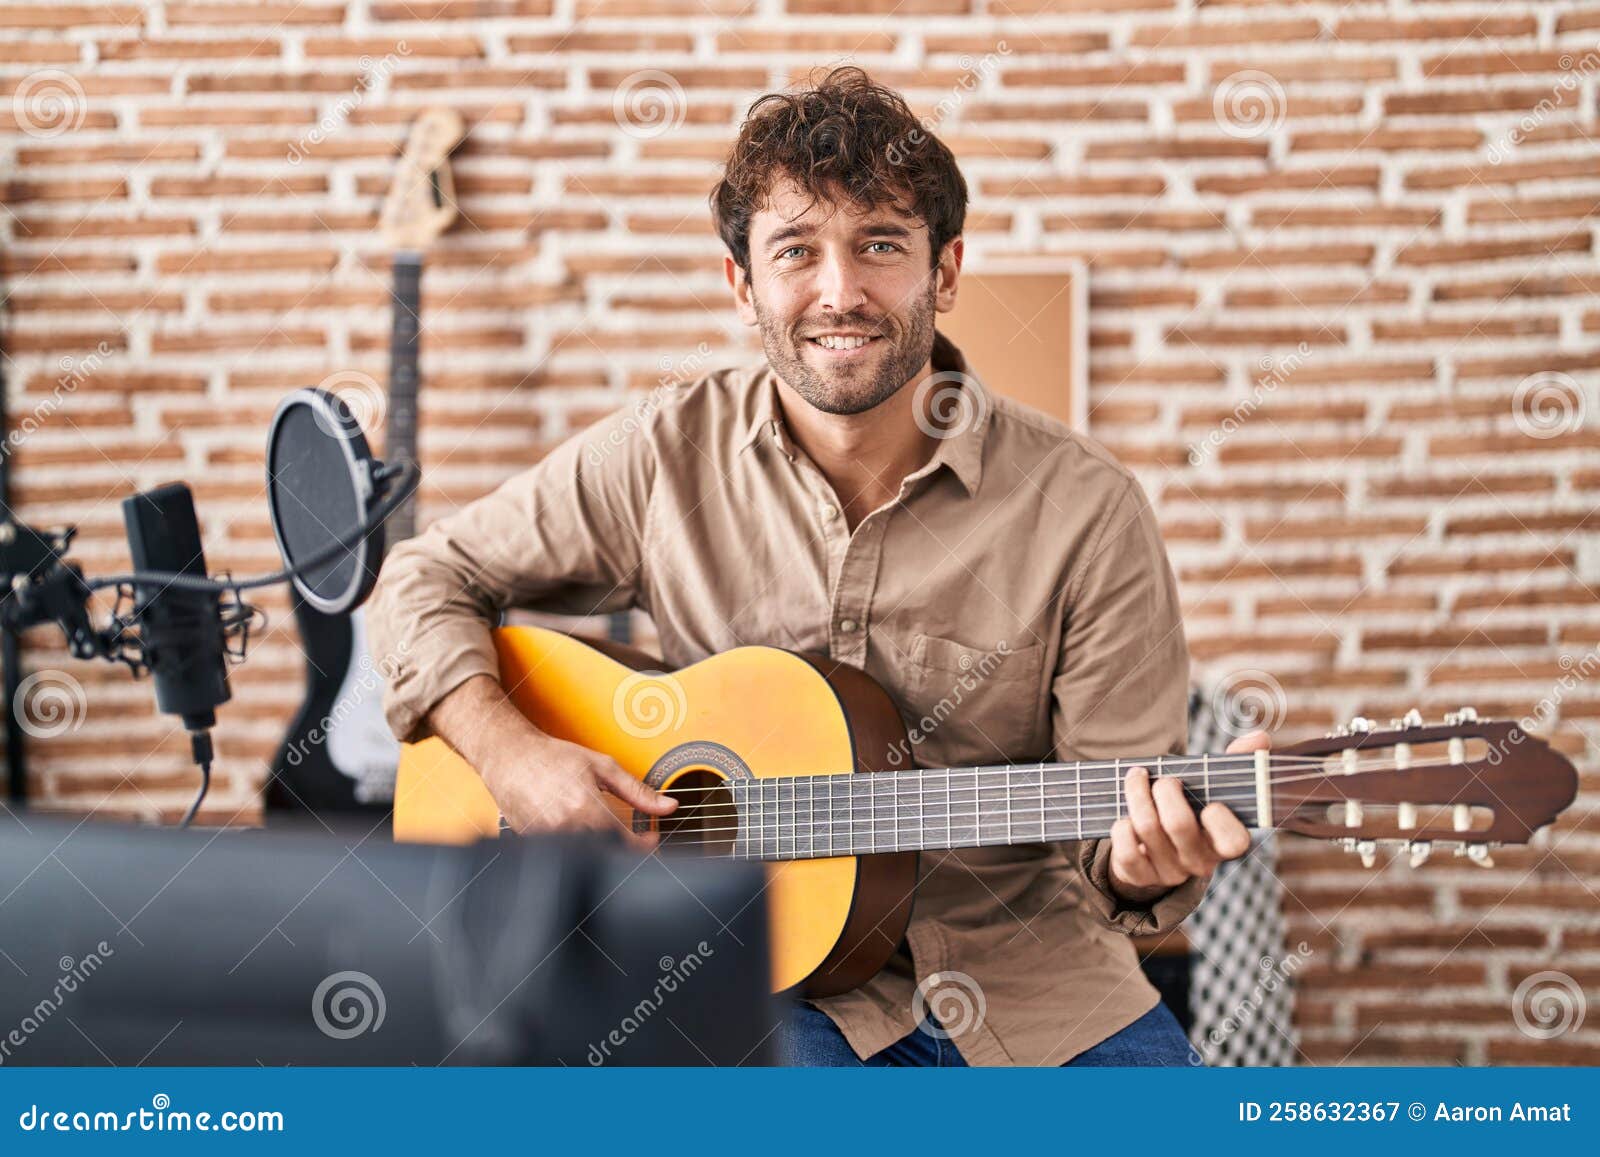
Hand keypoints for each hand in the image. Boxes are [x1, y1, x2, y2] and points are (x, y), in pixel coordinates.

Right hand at [480, 734, 676, 850]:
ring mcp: (547, 839)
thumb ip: (637, 790)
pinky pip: (563, 854)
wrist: (509, 756)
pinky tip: (578, 832)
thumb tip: (669, 806)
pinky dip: (577, 847)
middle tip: (632, 839)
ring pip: (584, 857)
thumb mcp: (602, 767)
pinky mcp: (534, 844)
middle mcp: (566, 828)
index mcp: (586, 809)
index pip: (625, 844)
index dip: (643, 847)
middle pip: (606, 855)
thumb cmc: (552, 758)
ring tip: (605, 833)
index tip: (651, 839)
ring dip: (601, 849)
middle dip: (624, 850)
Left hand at [1106, 729, 1263, 904]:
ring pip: (1147, 828)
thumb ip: (1239, 762)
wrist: (1155, 850)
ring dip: (1136, 795)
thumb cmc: (1192, 809)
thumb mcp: (1215, 789)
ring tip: (1136, 778)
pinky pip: (1127, 852)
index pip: (1234, 842)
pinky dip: (1121, 829)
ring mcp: (1169, 872)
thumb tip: (1260, 738)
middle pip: (1178, 823)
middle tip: (1163, 779)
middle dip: (1165, 790)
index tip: (1211, 804)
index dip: (1222, 821)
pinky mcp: (1140, 877)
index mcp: (1224, 842)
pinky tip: (1124, 818)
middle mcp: (1199, 862)